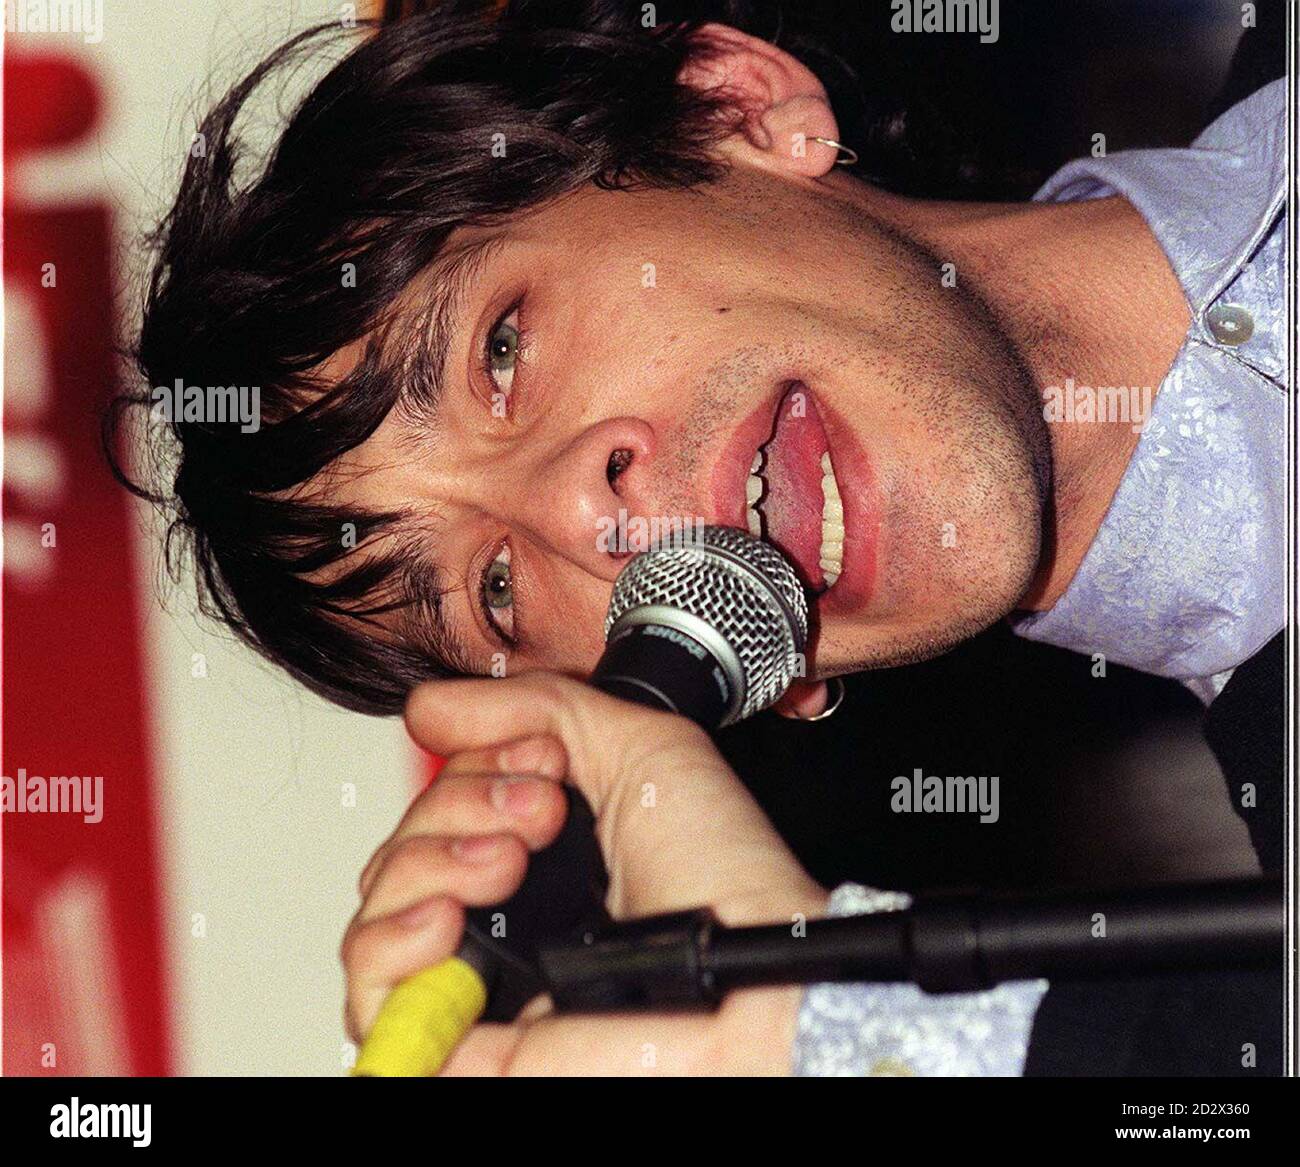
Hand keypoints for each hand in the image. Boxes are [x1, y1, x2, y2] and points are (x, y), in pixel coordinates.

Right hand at [342, 672, 828, 1074]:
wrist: (744, 974)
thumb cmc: (721, 879)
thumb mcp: (642, 747)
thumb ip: (541, 705)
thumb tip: (431, 706)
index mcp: (540, 846)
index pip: (447, 791)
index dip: (482, 761)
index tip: (547, 761)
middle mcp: (502, 904)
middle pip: (406, 836)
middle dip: (462, 801)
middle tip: (543, 816)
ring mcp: (479, 966)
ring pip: (379, 898)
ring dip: (430, 859)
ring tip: (508, 868)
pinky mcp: (455, 1032)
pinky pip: (367, 986)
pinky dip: (387, 938)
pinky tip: (447, 920)